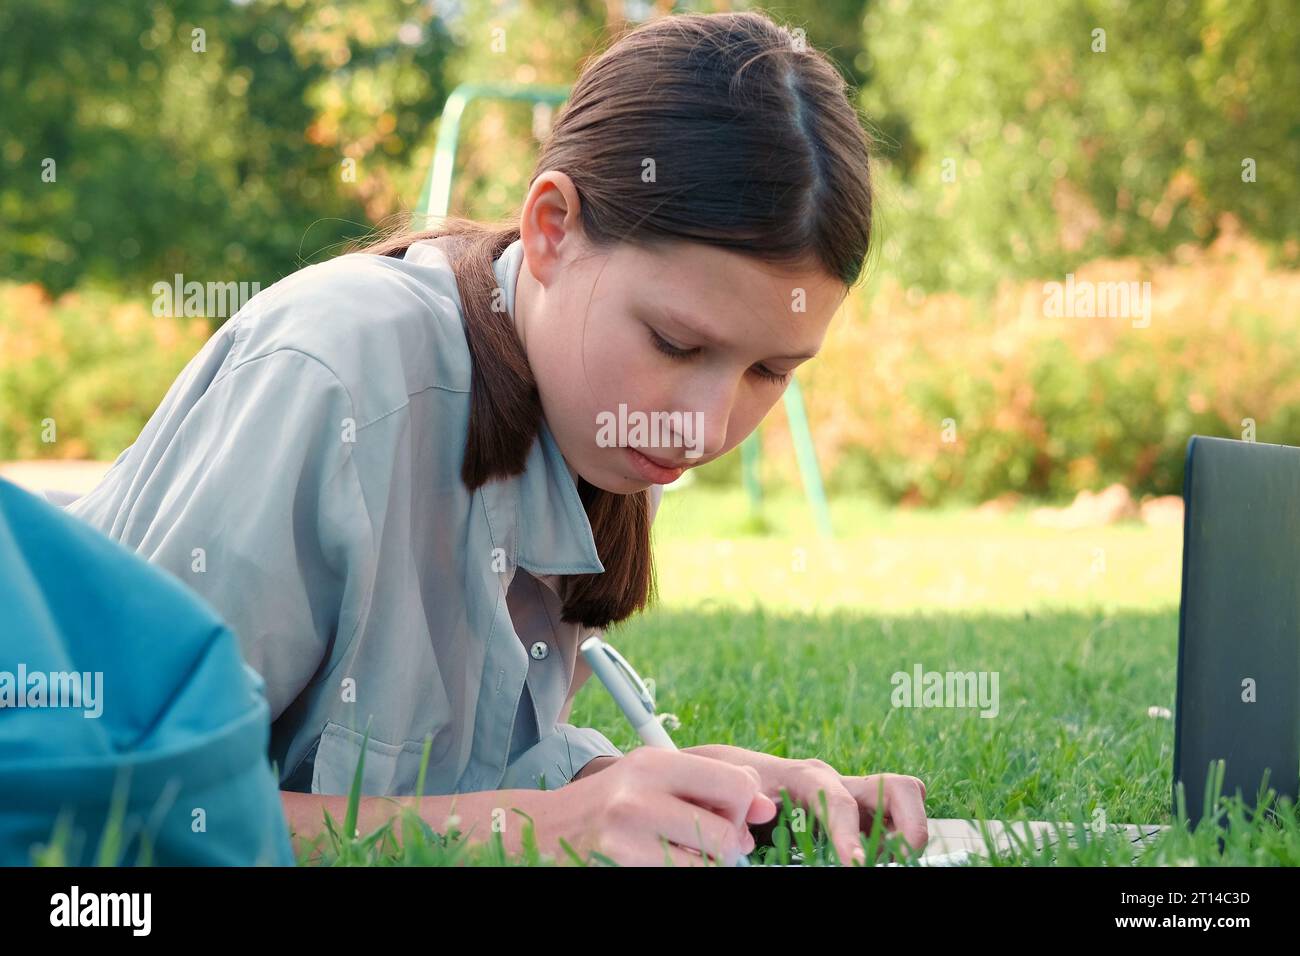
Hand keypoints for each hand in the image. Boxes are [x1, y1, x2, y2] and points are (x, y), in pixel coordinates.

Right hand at [557, 746, 778, 864]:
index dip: (742, 806)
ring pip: (707, 867)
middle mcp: (638, 798)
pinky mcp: (620, 870)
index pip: (737, 784)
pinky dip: (679, 873)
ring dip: (702, 866)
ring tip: (675, 852)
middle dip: (725, 846)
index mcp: (652, 764)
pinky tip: (656, 862)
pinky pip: (680, 878)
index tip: (725, 814)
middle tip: (701, 842)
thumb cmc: (608, 804)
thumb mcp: (652, 778)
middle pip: (727, 836)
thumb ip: (710, 785)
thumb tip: (767, 806)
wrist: (542, 830)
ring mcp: (626, 841)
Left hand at [682, 744, 927, 864]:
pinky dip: (893, 839)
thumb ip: (739, 814)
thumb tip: (745, 841)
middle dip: (909, 827)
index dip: (849, 835)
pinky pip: (893, 817)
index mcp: (807, 777)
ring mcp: (851, 792)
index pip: (840, 802)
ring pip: (903, 801)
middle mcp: (838, 780)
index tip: (854, 864)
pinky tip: (869, 857)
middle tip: (895, 860)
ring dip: (904, 834)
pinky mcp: (856, 808)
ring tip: (881, 860)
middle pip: (898, 789)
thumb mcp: (733, 799)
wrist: (731, 772)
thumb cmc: (732, 787)